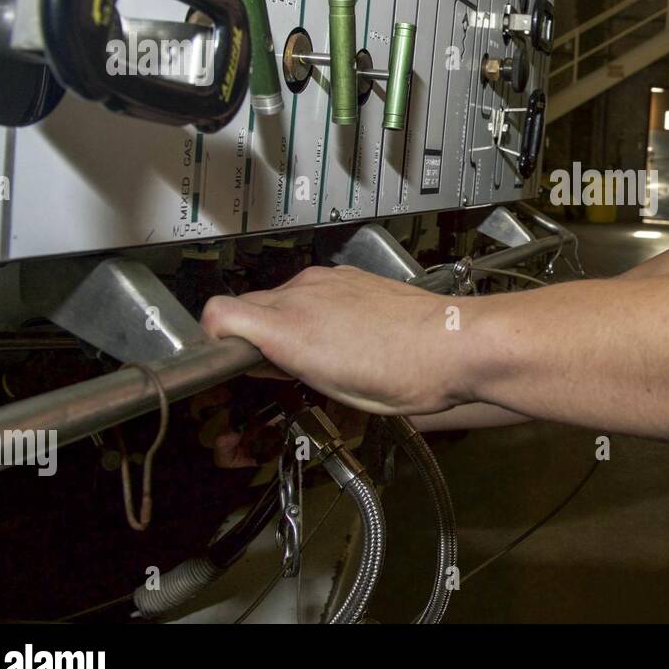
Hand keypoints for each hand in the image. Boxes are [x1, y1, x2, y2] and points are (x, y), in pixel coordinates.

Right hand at [201, 266, 471, 416]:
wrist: (452, 344)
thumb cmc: (404, 373)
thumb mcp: (331, 391)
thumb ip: (284, 367)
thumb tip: (262, 360)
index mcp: (288, 326)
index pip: (217, 317)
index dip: (216, 345)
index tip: (228, 366)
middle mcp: (302, 293)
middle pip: (246, 307)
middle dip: (249, 337)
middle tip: (270, 368)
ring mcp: (328, 281)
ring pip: (281, 297)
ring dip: (283, 323)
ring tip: (313, 355)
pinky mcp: (351, 277)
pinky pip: (313, 289)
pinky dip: (313, 310)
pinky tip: (339, 336)